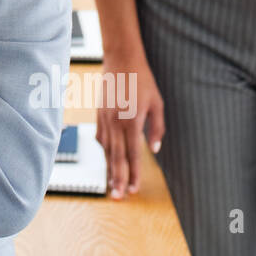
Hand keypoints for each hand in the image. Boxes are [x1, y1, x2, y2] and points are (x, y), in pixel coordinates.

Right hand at [96, 49, 164, 199]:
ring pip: (106, 150)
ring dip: (109, 168)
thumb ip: (157, 129)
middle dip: (117, 179)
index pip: (133, 155)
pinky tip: (107, 158)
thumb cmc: (142, 79)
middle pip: (116, 157)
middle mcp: (115, 123)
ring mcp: (104, 118)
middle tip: (118, 197)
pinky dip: (104, 150)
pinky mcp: (98, 113)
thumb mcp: (157, 104)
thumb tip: (154, 150)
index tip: (133, 189)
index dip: (133, 174)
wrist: (121, 58)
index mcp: (131, 121)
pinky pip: (100, 137)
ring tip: (111, 185)